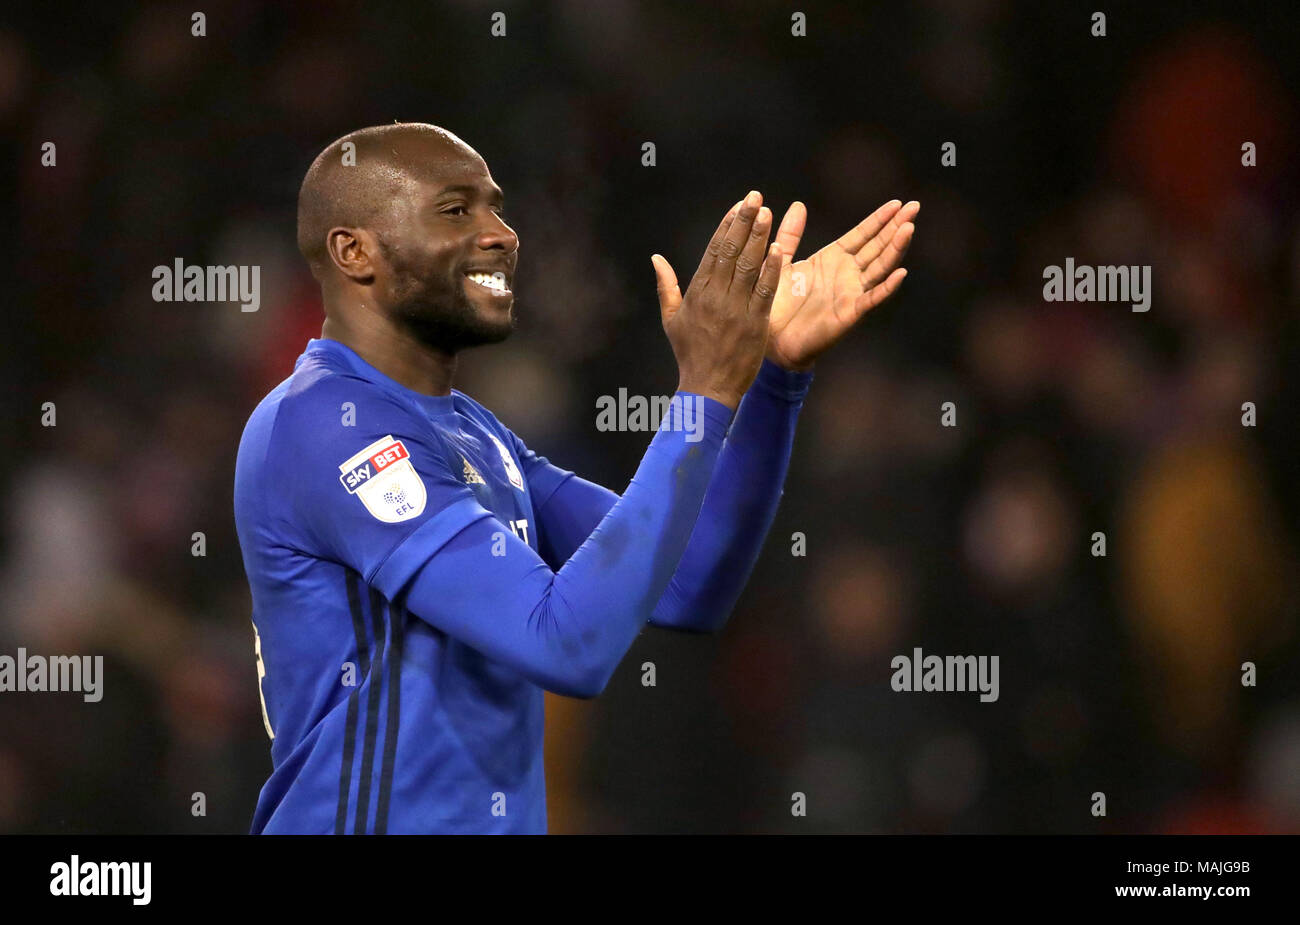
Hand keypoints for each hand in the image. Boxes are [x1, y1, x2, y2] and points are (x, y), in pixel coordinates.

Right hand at [652, 191, 783, 409]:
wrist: (707, 388)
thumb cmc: (690, 354)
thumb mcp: (671, 319)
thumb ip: (666, 286)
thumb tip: (656, 258)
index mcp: (696, 293)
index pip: (713, 251)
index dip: (726, 226)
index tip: (737, 205)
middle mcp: (714, 297)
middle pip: (730, 252)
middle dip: (743, 222)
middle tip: (754, 197)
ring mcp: (735, 309)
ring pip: (748, 267)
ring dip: (758, 238)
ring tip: (766, 213)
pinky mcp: (754, 323)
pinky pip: (764, 291)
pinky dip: (771, 270)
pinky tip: (779, 248)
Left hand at [764, 199, 918, 371]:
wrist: (773, 338)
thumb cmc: (777, 302)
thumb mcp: (781, 260)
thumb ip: (790, 234)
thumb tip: (799, 204)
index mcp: (834, 258)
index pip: (862, 234)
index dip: (879, 219)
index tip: (897, 202)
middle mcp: (848, 273)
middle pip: (877, 246)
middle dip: (895, 226)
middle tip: (915, 206)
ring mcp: (852, 292)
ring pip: (879, 267)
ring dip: (895, 249)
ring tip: (908, 228)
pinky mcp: (850, 313)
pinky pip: (871, 298)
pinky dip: (886, 287)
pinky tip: (900, 273)